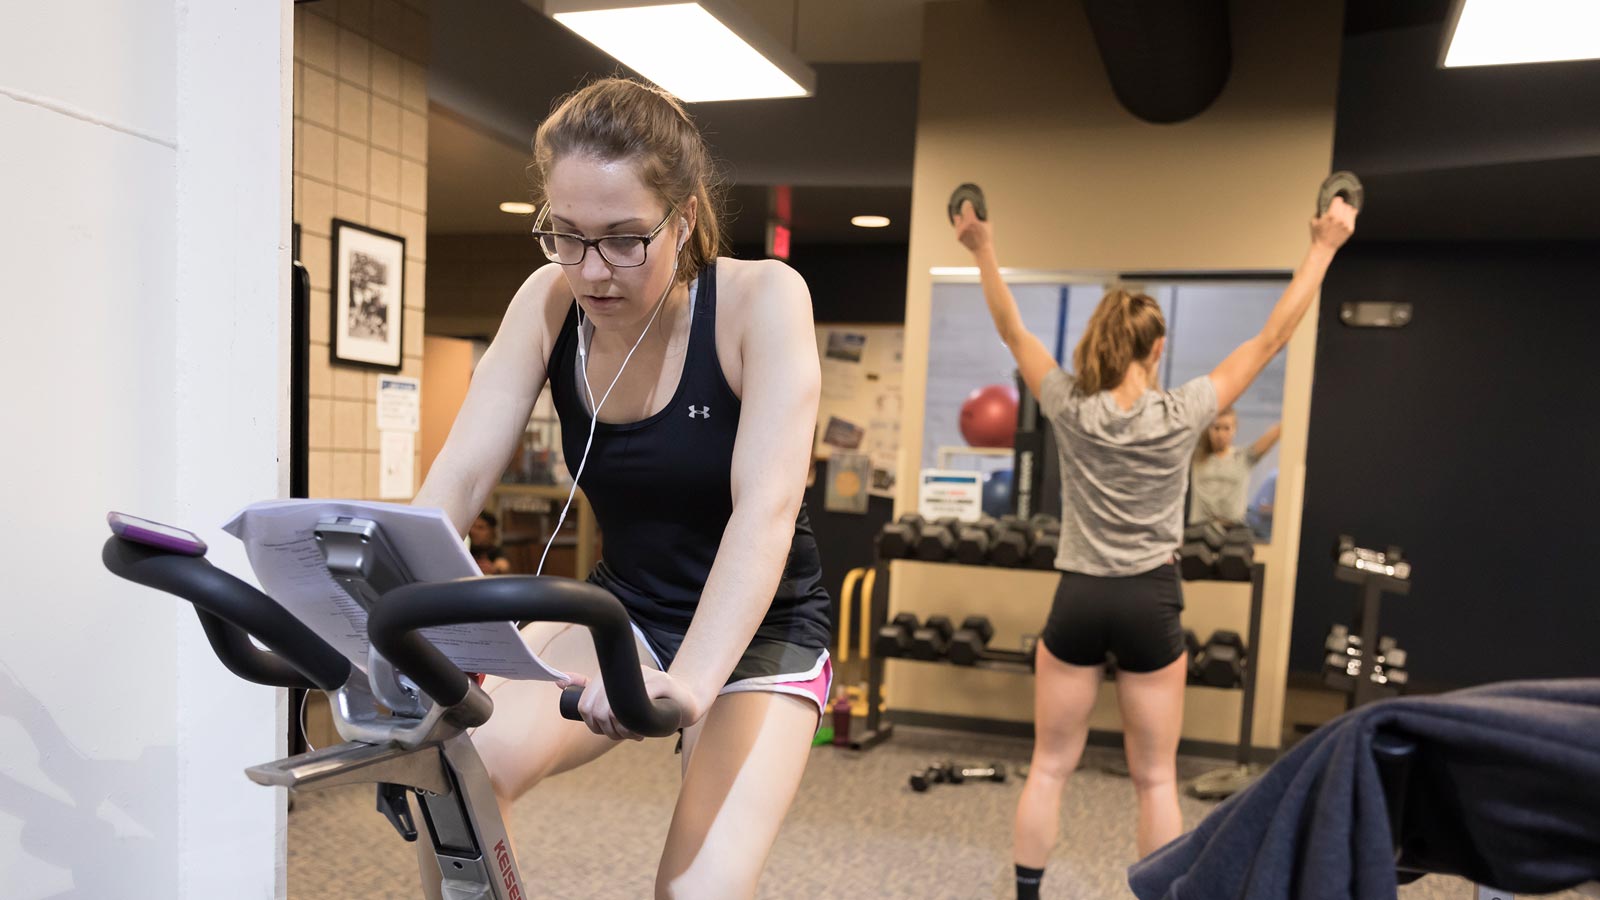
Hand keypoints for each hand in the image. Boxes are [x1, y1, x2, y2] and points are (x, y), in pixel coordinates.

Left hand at [559, 667, 704, 740]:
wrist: (687, 700)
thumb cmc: (650, 702)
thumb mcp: (619, 696)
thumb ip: (592, 690)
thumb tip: (559, 683)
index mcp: (614, 672)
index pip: (587, 700)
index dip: (591, 721)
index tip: (602, 729)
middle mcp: (627, 670)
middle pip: (599, 707)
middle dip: (605, 729)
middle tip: (618, 735)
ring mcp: (645, 675)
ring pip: (615, 711)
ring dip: (621, 732)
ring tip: (632, 735)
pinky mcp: (662, 683)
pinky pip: (636, 708)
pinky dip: (634, 726)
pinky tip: (640, 732)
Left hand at [952, 201, 992, 254]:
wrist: (981, 249)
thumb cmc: (986, 236)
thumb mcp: (987, 224)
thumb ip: (981, 216)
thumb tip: (978, 207)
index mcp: (972, 221)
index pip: (967, 207)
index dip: (968, 204)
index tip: (968, 202)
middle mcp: (965, 226)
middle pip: (961, 212)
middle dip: (966, 212)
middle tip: (968, 212)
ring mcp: (960, 232)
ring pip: (957, 219)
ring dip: (961, 219)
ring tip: (967, 222)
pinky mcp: (958, 236)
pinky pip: (957, 227)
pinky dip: (961, 226)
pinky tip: (966, 229)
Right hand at [1310, 196, 1356, 251]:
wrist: (1324, 248)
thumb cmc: (1318, 235)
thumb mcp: (1313, 221)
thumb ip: (1320, 211)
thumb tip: (1325, 204)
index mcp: (1331, 216)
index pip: (1338, 200)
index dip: (1335, 201)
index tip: (1334, 203)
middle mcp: (1340, 219)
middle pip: (1345, 205)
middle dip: (1340, 206)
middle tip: (1336, 210)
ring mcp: (1347, 224)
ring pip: (1350, 209)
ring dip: (1346, 210)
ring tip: (1341, 214)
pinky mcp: (1350, 229)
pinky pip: (1353, 217)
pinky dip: (1349, 216)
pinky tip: (1344, 219)